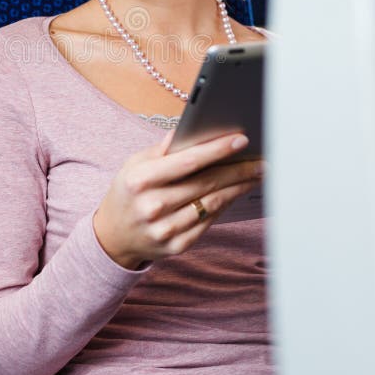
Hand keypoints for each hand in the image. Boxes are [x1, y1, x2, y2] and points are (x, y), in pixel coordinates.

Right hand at [92, 131, 261, 269]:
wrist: (113, 236)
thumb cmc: (127, 193)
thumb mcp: (134, 164)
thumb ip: (162, 148)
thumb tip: (190, 129)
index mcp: (141, 180)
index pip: (187, 161)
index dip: (217, 150)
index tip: (240, 140)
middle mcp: (153, 205)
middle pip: (206, 183)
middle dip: (237, 169)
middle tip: (260, 160)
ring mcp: (165, 228)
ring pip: (213, 204)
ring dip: (238, 187)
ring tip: (255, 174)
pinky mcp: (177, 245)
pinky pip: (209, 222)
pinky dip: (225, 205)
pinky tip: (235, 193)